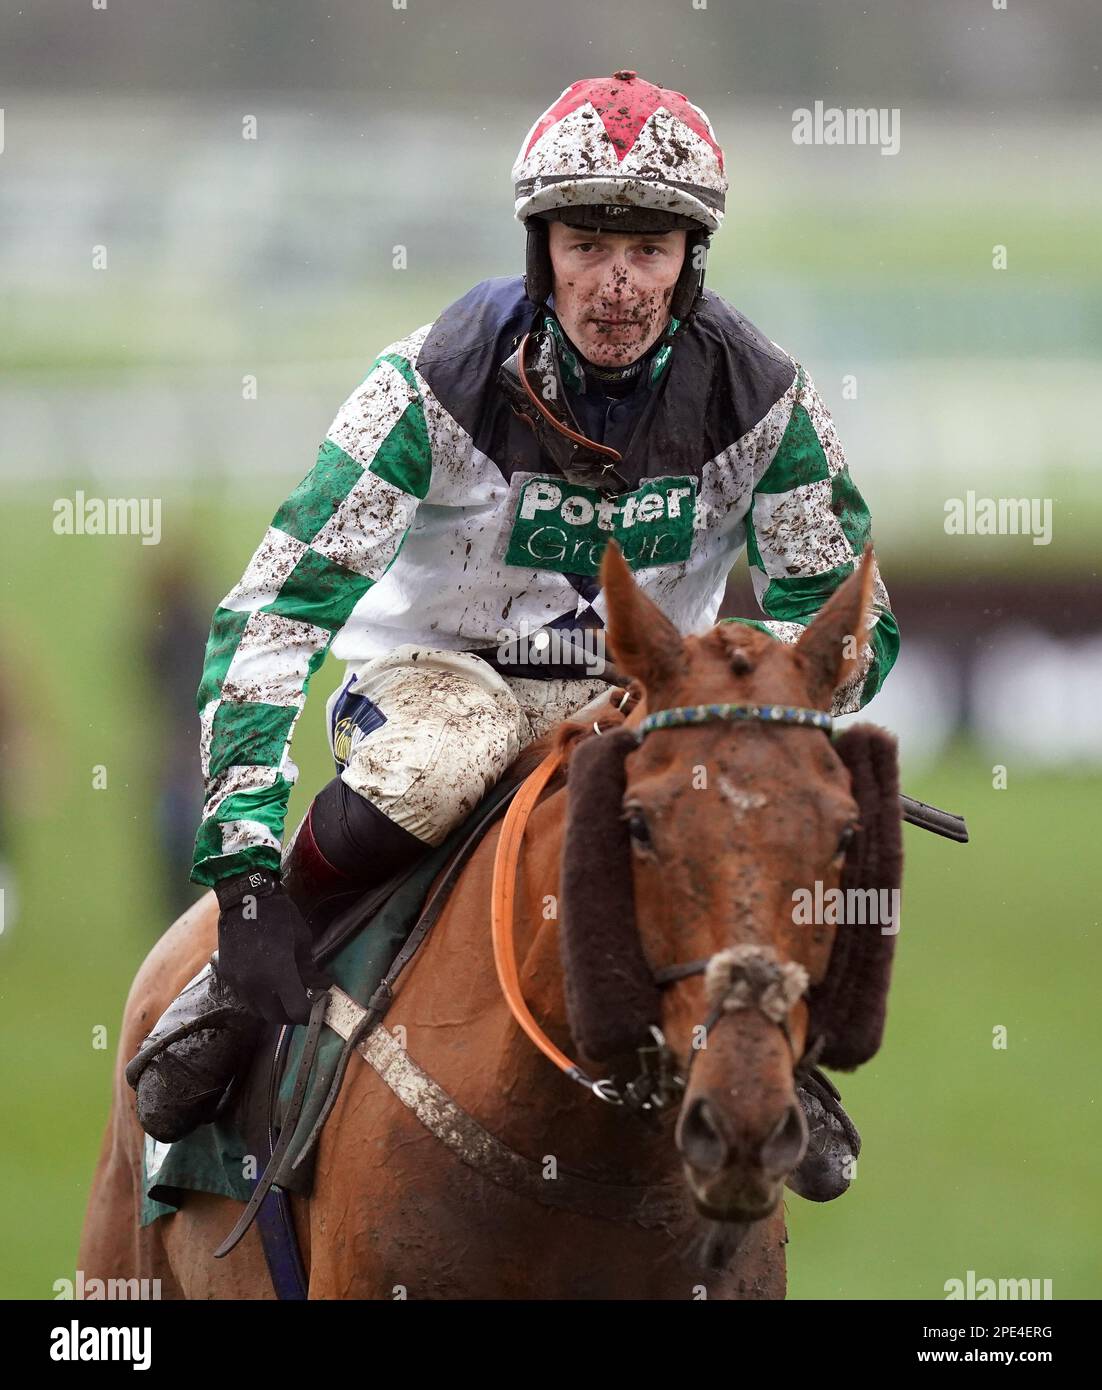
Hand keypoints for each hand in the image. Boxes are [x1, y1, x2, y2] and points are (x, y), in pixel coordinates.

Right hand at [215, 871, 331, 1023]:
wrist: (245, 898)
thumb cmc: (279, 915)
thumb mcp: (301, 939)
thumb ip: (309, 968)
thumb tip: (322, 985)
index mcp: (278, 972)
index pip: (296, 1010)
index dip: (309, 1014)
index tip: (316, 1009)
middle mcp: (255, 982)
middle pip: (275, 1017)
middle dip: (291, 1016)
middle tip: (301, 1006)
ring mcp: (238, 981)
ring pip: (257, 1011)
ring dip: (272, 1010)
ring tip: (284, 998)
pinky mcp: (227, 976)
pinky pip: (244, 997)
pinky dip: (257, 999)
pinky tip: (266, 987)